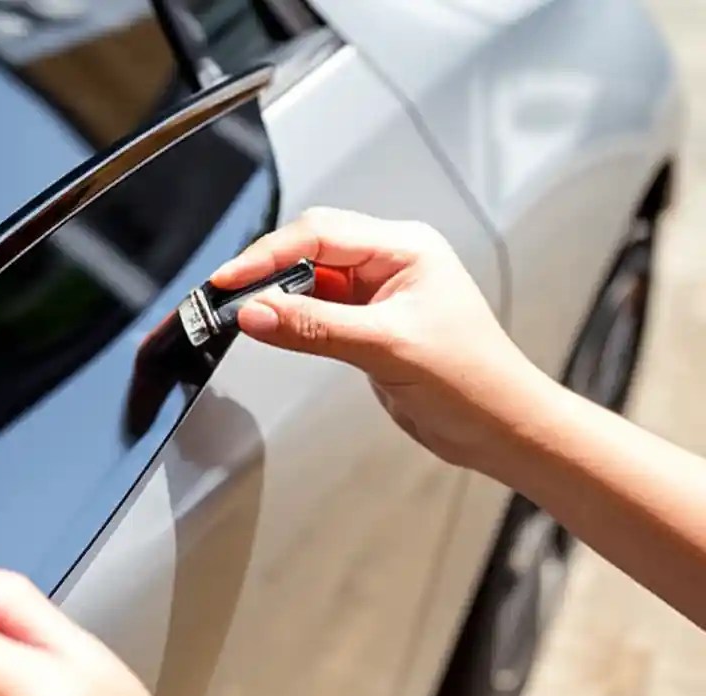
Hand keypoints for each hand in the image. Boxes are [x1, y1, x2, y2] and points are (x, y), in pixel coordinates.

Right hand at [211, 207, 548, 469]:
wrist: (501, 427)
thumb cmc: (474, 381)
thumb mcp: (385, 348)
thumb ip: (314, 328)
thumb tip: (256, 312)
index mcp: (405, 247)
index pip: (319, 234)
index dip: (268, 254)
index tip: (230, 280)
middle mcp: (391, 261)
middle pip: (309, 248)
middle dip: (266, 270)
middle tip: (228, 297)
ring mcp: (378, 293)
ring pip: (309, 279)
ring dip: (277, 296)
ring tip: (245, 316)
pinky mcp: (367, 324)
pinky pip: (317, 309)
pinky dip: (291, 318)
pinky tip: (275, 329)